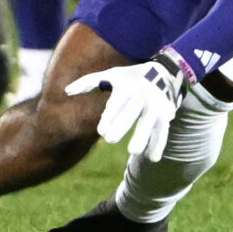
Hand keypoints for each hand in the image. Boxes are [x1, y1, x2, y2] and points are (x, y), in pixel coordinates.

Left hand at [65, 52, 187, 161]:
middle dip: (122, 124)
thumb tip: (67, 91)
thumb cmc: (130, 77)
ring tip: (133, 151)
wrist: (164, 72)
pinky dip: (158, 143)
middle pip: (132, 111)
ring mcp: (156, 104)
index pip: (118, 101)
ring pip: (150, 121)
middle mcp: (143, 94)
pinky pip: (162, 129)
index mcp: (127, 85)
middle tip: (109, 139)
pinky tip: (152, 158)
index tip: (101, 132)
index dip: (110, 116)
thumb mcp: (111, 75)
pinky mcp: (165, 114)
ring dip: (143, 136)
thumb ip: (88, 82)